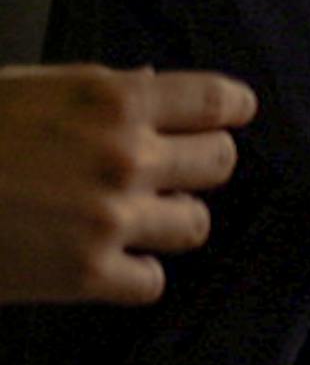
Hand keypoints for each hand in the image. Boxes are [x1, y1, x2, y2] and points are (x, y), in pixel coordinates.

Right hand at [0, 62, 257, 304]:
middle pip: (220, 164)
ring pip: (195, 225)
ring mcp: (111, 218)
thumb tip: (153, 84)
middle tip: (168, 170)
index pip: (215, 102)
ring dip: (167, 221)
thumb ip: (97, 92)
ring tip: (127, 216)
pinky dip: (131, 274)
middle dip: (197, 166)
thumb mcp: (24, 88)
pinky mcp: (88, 274)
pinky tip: (100, 259)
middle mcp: (124, 156)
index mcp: (110, 99)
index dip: (228, 112)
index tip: (229, 118)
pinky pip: (153, 281)